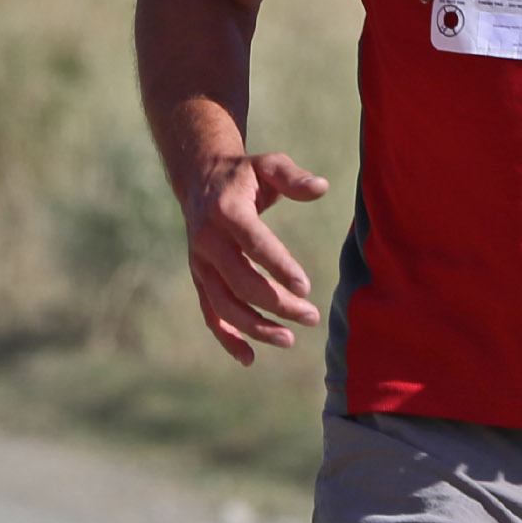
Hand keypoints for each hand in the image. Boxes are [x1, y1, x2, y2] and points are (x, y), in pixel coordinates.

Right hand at [181, 151, 329, 363]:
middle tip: (311, 316)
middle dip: (276, 303)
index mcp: (226, 210)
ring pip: (224, 304)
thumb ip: (294, 177)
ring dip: (255, 326)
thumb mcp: (268, 164)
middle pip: (240, 280)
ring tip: (289, 339)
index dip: (278, 266)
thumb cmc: (245, 174)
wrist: (200, 179)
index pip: (253, 243)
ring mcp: (200, 262)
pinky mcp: (199, 278)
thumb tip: (321, 187)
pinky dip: (226, 337)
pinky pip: (210, 313)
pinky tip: (250, 358)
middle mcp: (207, 240)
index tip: (306, 288)